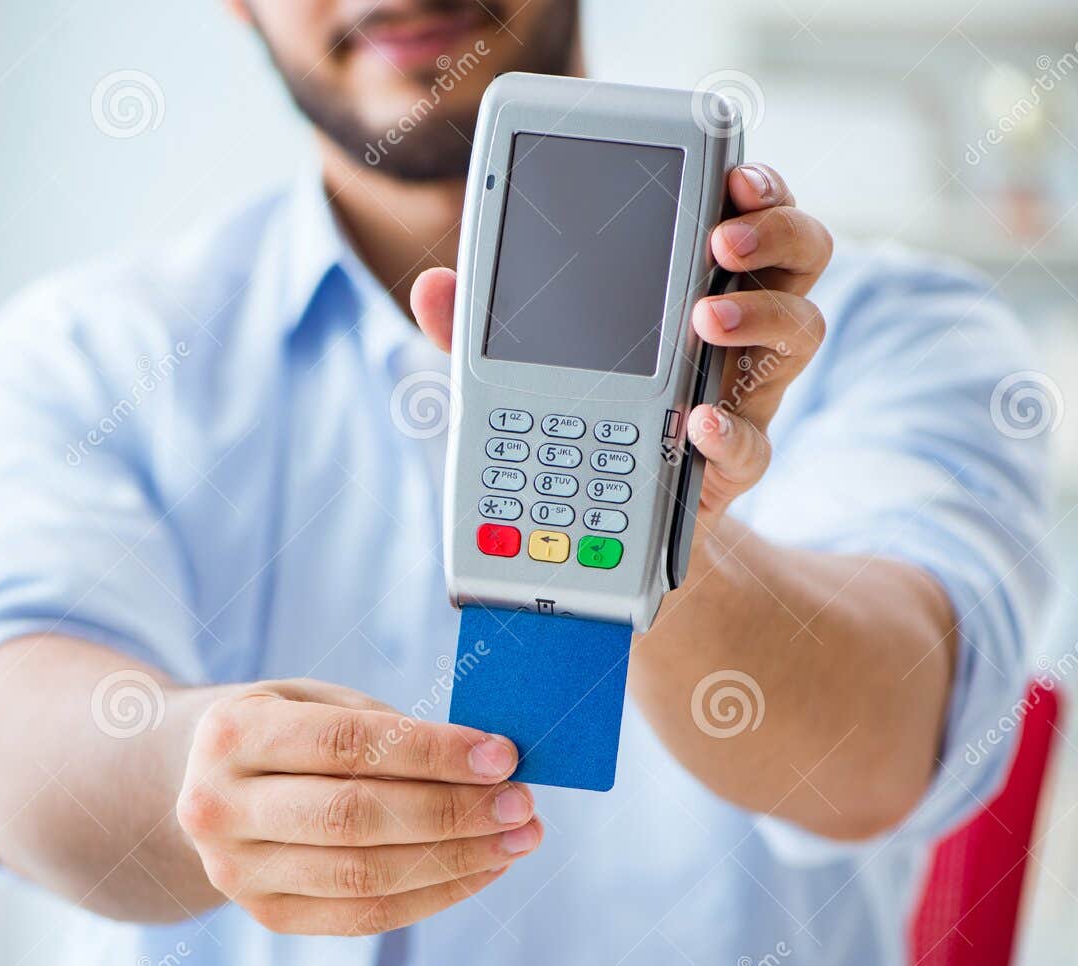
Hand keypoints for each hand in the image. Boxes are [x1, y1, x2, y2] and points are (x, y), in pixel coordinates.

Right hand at [175, 678, 540, 935]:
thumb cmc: (279, 731)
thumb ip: (383, 725)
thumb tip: (485, 761)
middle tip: (520, 802)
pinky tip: (481, 869)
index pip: (346, 745)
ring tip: (516, 839)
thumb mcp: (312, 700)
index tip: (501, 755)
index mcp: (231, 734)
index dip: (431, 752)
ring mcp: (237, 871)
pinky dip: (434, 895)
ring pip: (364, 876)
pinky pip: (364, 917)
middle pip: (354, 817)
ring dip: (456, 859)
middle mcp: (219, 807)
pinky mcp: (266, 915)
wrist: (195, 784)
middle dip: (451, 810)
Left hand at [410, 163, 832, 525]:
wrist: (611, 525)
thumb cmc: (578, 416)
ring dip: (763, 315)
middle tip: (724, 240)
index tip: (733, 172)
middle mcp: (737, 327)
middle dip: (775, 230)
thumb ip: (481, 327)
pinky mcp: (734, 461)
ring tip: (707, 318)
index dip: (757, 186)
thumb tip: (431, 287)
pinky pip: (756, 442)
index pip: (744, 215)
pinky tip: (698, 423)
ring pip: (802, 331)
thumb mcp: (519, 362)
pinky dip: (730, 430)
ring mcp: (744, 391)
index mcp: (693, 282)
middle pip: (801, 255)